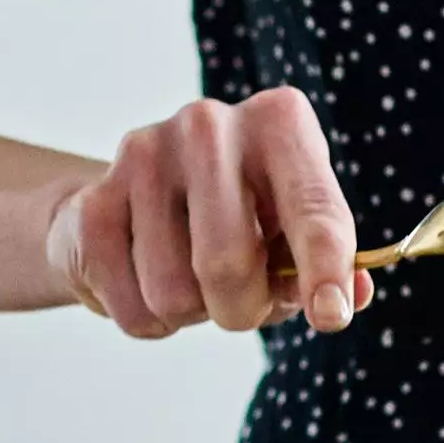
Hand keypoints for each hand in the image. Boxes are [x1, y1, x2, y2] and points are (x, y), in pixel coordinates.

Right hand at [46, 85, 362, 337]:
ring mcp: (144, 154)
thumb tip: (351, 294)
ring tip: (192, 281)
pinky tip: (148, 280)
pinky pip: (130, 304)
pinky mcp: (92, 197)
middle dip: (240, 310)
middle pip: (227, 264)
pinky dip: (147, 319)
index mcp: (280, 123)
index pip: (311, 207)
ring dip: (190, 315)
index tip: (331, 315)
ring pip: (173, 294)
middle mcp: (211, 124)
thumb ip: (329, 264)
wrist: (142, 204)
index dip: (323, 268)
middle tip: (239, 301)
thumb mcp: (295, 236)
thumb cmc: (242, 221)